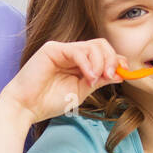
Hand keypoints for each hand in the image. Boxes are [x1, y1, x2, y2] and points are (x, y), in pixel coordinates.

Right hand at [0, 39, 124, 124]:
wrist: (26, 108)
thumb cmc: (49, 101)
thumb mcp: (82, 91)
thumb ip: (99, 81)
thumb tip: (121, 74)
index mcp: (79, 62)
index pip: (103, 53)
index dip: (117, 60)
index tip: (126, 72)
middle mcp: (72, 53)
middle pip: (101, 45)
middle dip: (111, 59)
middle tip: (112, 76)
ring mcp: (62, 49)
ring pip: (92, 46)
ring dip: (100, 63)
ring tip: (96, 79)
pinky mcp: (52, 49)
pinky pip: (77, 51)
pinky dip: (87, 63)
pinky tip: (88, 76)